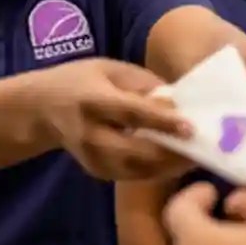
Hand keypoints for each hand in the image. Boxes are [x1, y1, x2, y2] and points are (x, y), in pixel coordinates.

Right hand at [43, 58, 194, 180]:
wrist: (42, 109)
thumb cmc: (82, 81)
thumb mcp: (111, 69)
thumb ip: (144, 84)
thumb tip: (179, 102)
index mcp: (93, 100)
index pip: (131, 114)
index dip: (162, 121)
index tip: (191, 127)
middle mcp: (90, 134)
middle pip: (135, 151)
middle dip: (172, 153)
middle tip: (203, 147)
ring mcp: (92, 158)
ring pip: (137, 170)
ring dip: (170, 166)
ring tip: (197, 156)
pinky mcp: (98, 172)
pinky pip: (134, 175)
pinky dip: (158, 170)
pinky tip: (178, 162)